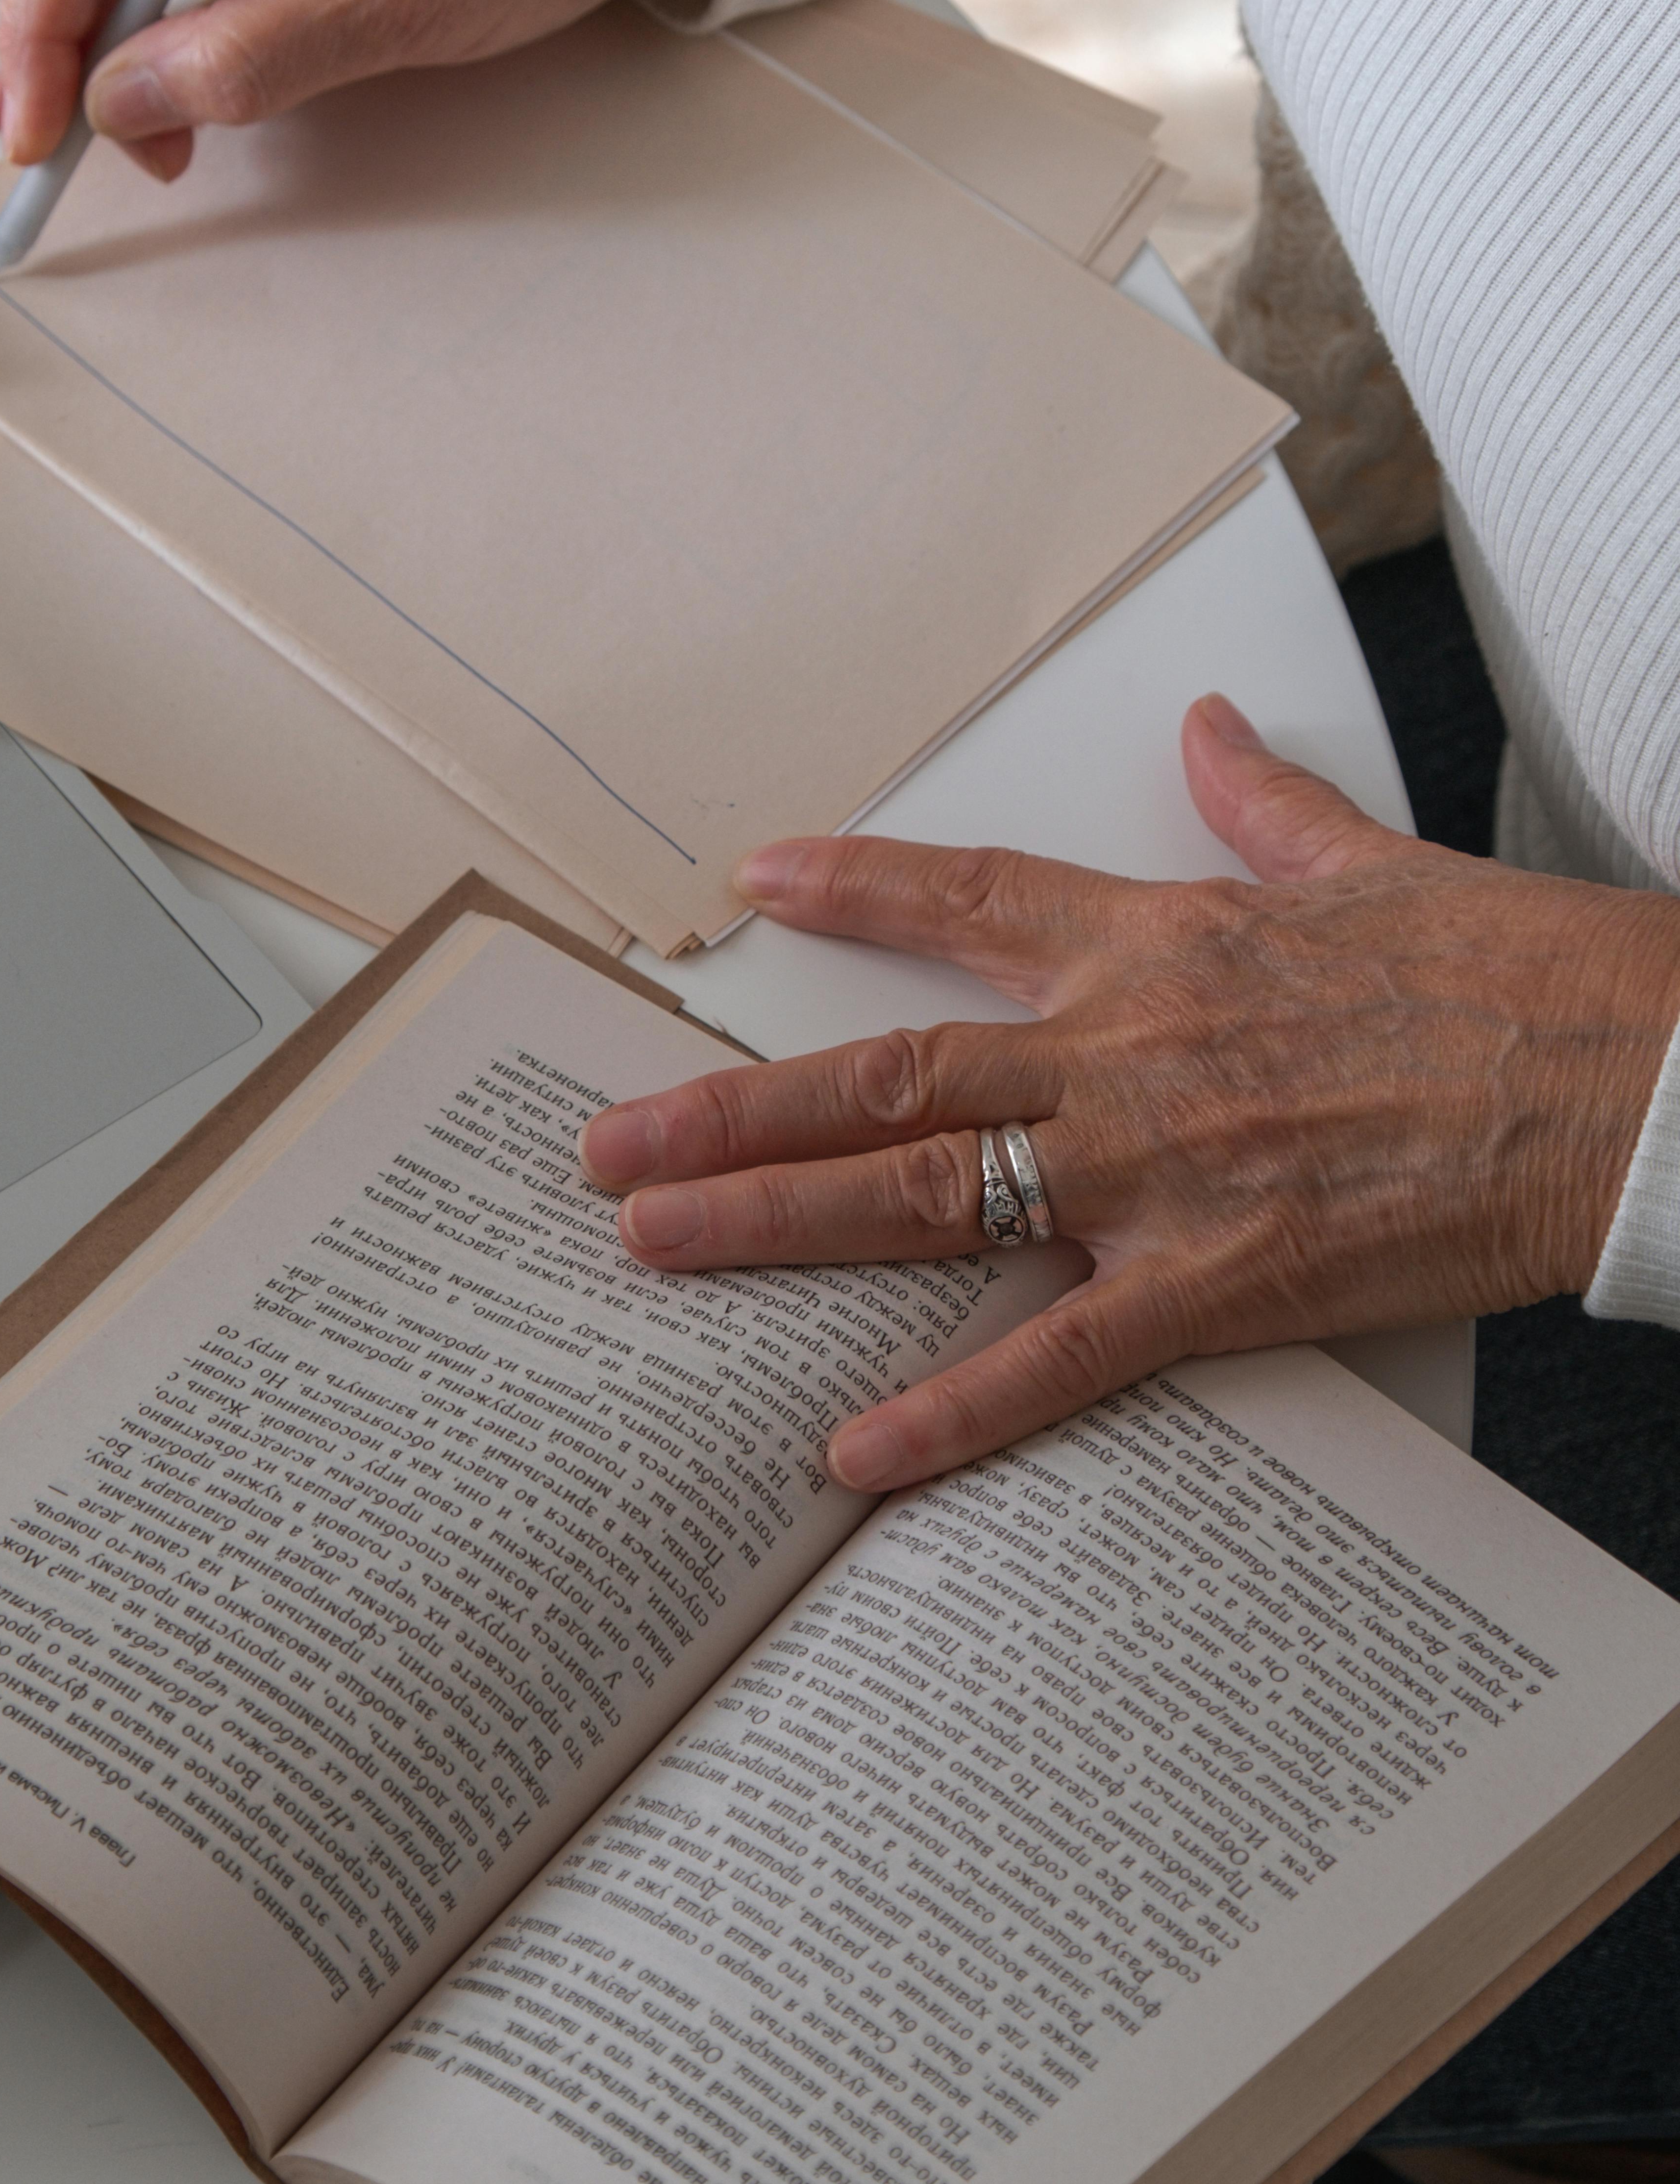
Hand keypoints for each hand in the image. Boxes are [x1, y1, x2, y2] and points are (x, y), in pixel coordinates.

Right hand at [0, 0, 705, 182]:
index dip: (40, 31)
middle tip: (56, 161)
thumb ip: (251, 57)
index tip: (42, 132)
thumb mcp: (394, 0)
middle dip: (61, 48)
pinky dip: (155, 21)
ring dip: (104, 45)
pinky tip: (151, 89)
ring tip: (113, 144)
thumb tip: (132, 103)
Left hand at [578, 697, 1679, 1491]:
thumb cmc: (1520, 977)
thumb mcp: (1375, 864)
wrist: (1635, 1078)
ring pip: (924, 1195)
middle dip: (732, 1107)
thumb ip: (1265, 807)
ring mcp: (1160, 1171)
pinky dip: (946, 1409)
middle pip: (888, 1072)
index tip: (754, 877)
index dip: (852, 883)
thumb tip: (1209, 734)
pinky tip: (846, 1449)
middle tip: (607, 1144)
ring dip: (775, 1221)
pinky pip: (1052, 1357)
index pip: (968, 895)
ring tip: (651, 1242)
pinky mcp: (1220, 1283)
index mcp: (1164, 944)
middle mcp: (1127, 1052)